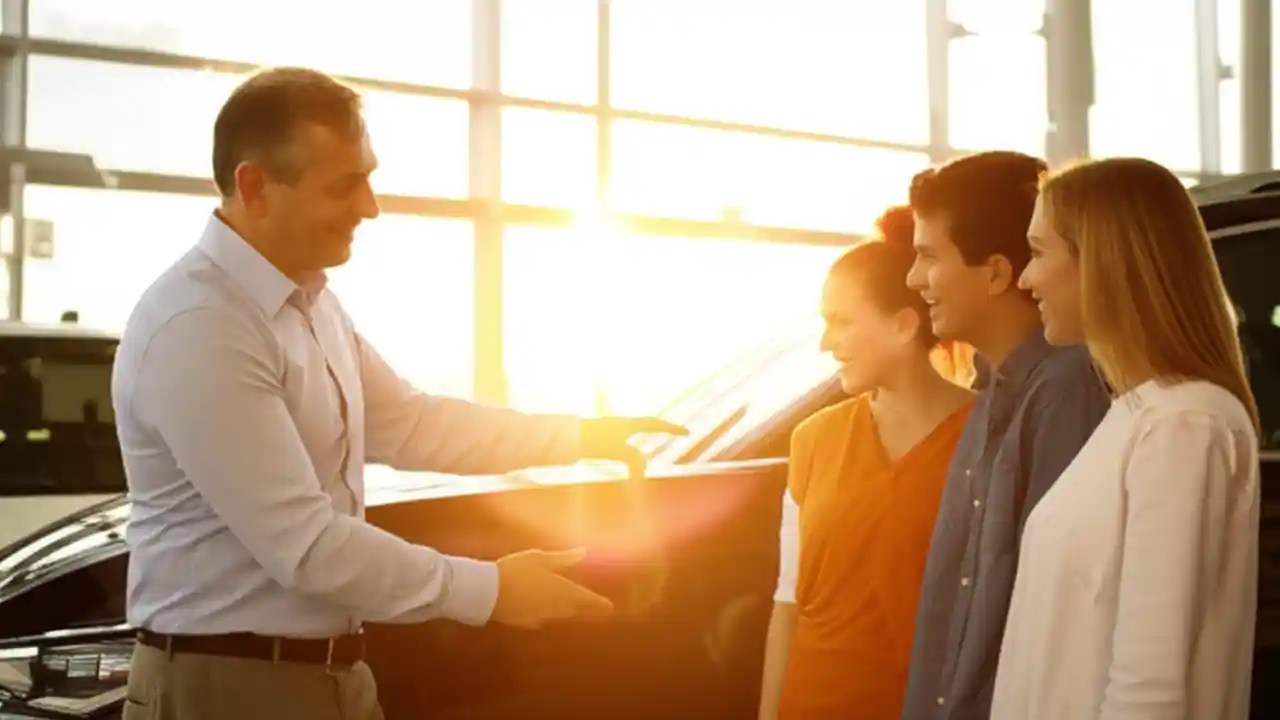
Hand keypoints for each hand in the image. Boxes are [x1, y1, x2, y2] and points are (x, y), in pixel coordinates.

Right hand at [490, 548, 614, 629]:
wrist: (487, 594)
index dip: (599, 604)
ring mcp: (540, 618)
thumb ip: (563, 559)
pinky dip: (545, 611)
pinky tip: (539, 605)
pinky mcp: (525, 623)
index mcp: (563, 592)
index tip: (610, 608)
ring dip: (565, 609)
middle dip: (583, 607)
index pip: (587, 600)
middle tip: (592, 606)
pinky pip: (541, 617)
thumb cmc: (517, 570)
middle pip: (574, 609)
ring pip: (558, 614)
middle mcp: (556, 609)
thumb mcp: (541, 558)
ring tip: (569, 603)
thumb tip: (583, 553)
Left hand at [580, 417, 688, 477]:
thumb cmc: (591, 441)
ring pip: (635, 430)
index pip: (654, 424)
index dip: (671, 429)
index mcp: (627, 424)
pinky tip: (632, 448)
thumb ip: (632, 459)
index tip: (687, 432)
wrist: (566, 437)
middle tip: (676, 432)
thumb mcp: (615, 450)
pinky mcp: (603, 436)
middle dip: (662, 428)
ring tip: (657, 436)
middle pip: (647, 423)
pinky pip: (625, 438)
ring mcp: (612, 428)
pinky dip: (633, 443)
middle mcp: (621, 423)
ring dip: (647, 432)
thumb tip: (645, 469)